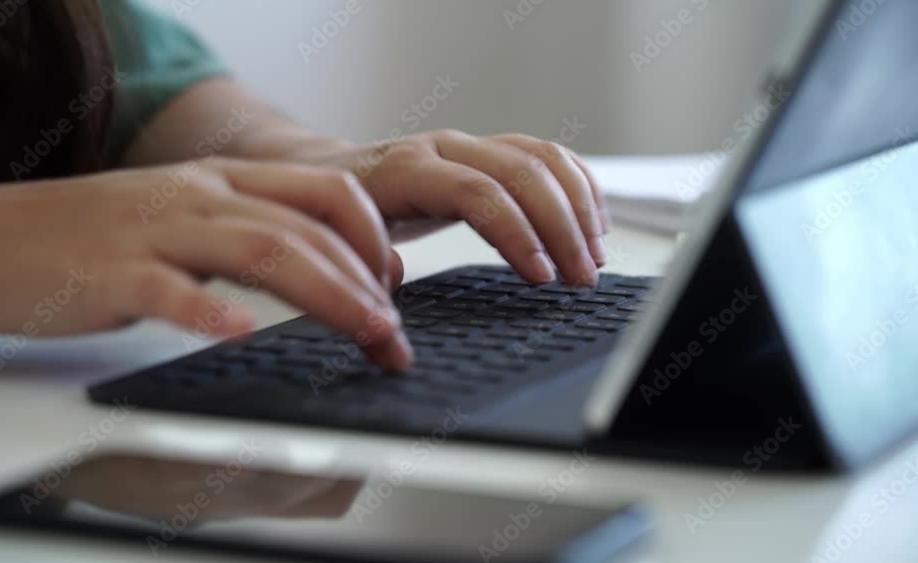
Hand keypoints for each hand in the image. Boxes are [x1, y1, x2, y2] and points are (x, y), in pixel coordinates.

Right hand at [0, 159, 411, 368]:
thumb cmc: (95, 237)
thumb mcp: (186, 217)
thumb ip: (253, 232)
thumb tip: (329, 268)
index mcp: (223, 181)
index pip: (327, 191)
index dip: (375, 236)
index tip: (396, 285)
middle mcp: (199, 196)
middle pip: (307, 227)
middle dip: (366, 283)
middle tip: (394, 335)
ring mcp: (154, 231)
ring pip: (260, 249)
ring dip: (326, 294)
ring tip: (365, 333)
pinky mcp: (108, 273)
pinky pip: (165, 287)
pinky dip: (206, 310)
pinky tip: (238, 332)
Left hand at [297, 130, 611, 285]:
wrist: (322, 172)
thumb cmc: (332, 214)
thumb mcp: (337, 241)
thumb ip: (362, 266)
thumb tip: (390, 291)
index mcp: (405, 170)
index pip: (478, 193)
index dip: (517, 234)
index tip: (543, 278)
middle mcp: (443, 149)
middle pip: (522, 173)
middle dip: (561, 228)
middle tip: (581, 278)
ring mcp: (468, 146)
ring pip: (541, 159)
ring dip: (577, 207)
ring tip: (594, 256)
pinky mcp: (486, 151)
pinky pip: (545, 155)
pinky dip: (576, 185)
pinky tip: (594, 220)